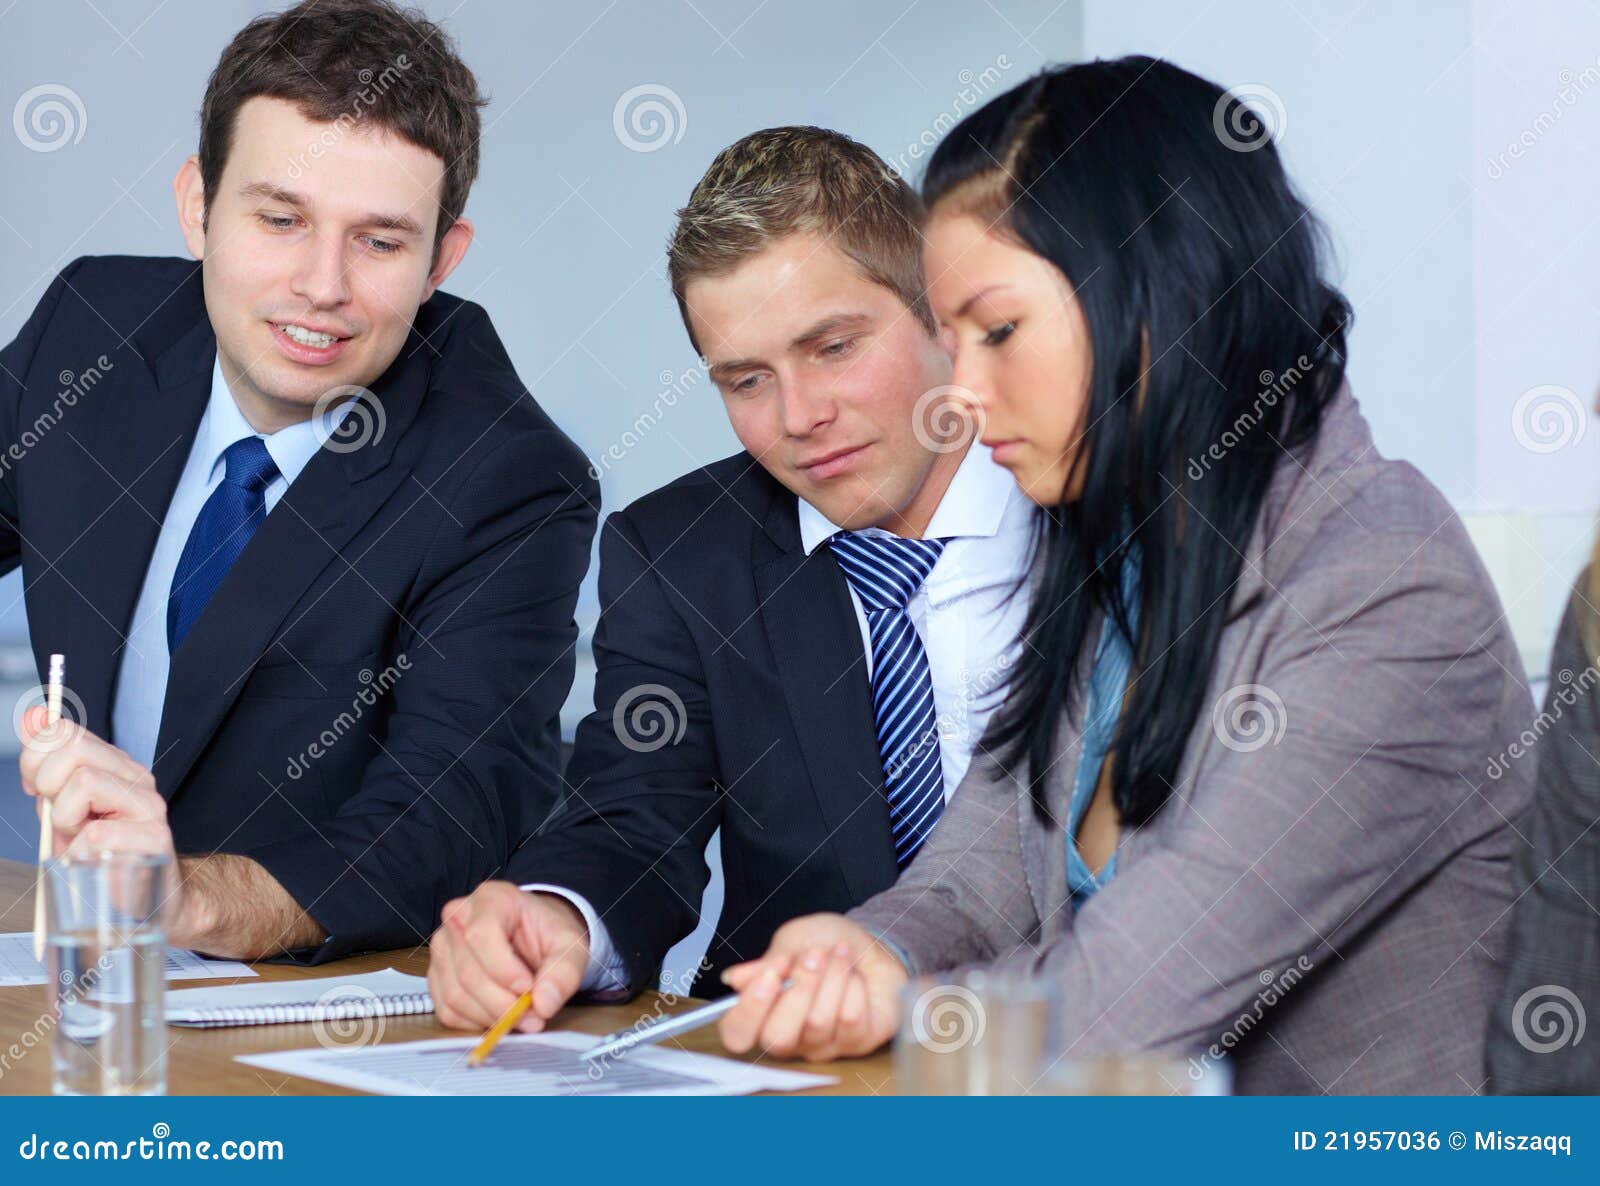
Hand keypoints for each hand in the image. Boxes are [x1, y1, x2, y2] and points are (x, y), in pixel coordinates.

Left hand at [18, 706, 175, 864]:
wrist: (144, 898)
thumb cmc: (99, 854)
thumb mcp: (60, 804)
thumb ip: (46, 762)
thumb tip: (32, 715)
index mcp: (115, 765)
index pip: (66, 731)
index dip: (36, 757)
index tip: (37, 790)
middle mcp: (137, 777)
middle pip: (74, 748)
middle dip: (47, 783)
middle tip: (58, 816)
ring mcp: (149, 805)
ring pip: (83, 781)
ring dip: (66, 820)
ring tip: (80, 839)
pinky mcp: (155, 838)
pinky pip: (96, 833)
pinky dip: (81, 852)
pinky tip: (94, 860)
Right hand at [428, 882, 589, 1031]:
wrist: (535, 936)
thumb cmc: (548, 934)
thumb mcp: (570, 945)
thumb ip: (564, 972)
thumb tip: (544, 1004)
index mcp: (491, 898)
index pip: (481, 935)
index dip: (504, 970)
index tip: (529, 988)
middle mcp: (458, 918)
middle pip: (468, 972)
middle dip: (503, 1003)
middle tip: (533, 1016)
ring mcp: (442, 947)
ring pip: (456, 995)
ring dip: (491, 1016)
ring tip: (521, 1017)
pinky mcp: (437, 976)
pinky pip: (448, 1010)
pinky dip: (476, 1022)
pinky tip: (499, 1015)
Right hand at [717, 913, 907, 1061]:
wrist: (867, 944)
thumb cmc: (823, 945)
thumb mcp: (790, 943)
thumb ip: (765, 964)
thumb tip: (732, 979)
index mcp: (760, 1015)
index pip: (737, 1035)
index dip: (749, 1010)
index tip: (770, 974)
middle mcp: (788, 1038)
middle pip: (778, 1038)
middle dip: (799, 989)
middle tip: (814, 955)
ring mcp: (822, 1046)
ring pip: (818, 1024)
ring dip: (831, 978)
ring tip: (839, 952)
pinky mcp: (857, 1043)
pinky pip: (850, 1020)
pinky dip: (854, 987)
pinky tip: (856, 974)